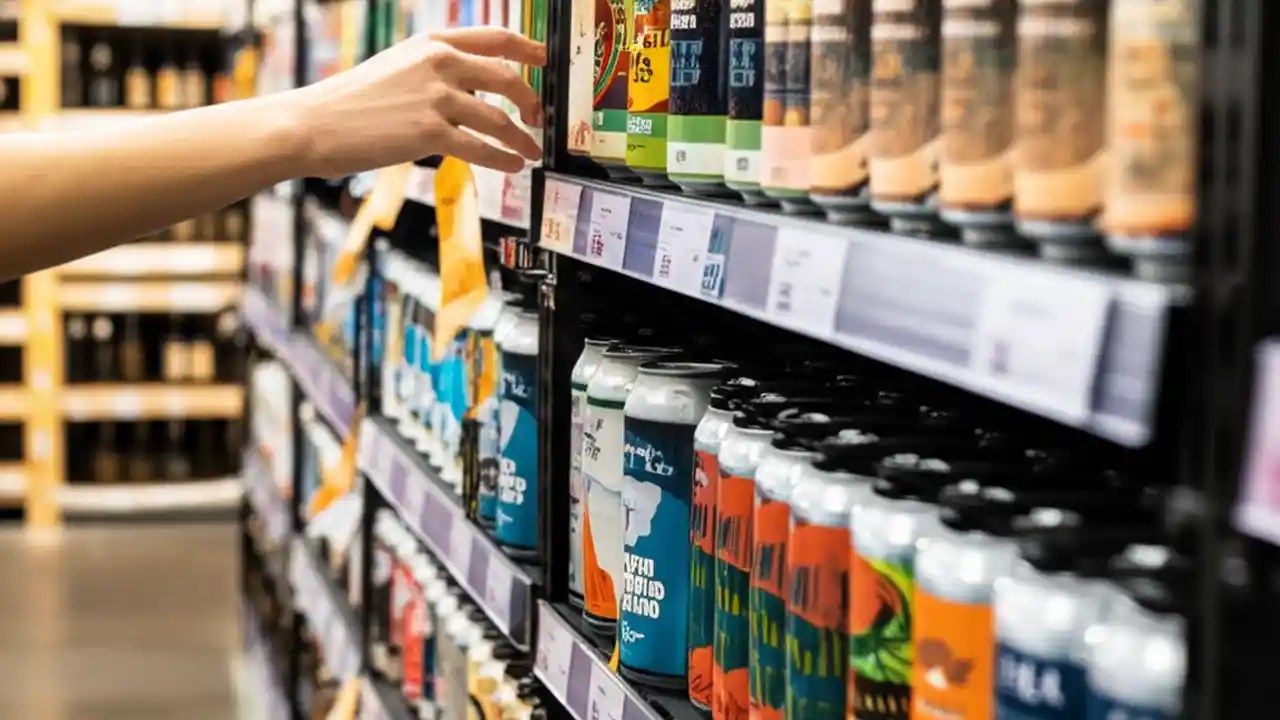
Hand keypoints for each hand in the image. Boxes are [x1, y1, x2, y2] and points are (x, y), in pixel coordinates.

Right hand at [292, 27, 544, 176]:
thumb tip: (471, 89)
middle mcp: (439, 65)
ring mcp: (436, 98)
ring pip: (499, 119)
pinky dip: (503, 159)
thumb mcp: (397, 67)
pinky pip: (482, 148)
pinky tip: (513, 167)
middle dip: (531, 101)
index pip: (495, 38)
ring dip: (521, 138)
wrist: (314, 124)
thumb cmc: (351, 101)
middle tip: (540, 117)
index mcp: (432, 43)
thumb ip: (434, 71)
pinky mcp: (430, 133)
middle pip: (507, 79)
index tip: (546, 59)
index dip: (528, 49)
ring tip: (531, 151)